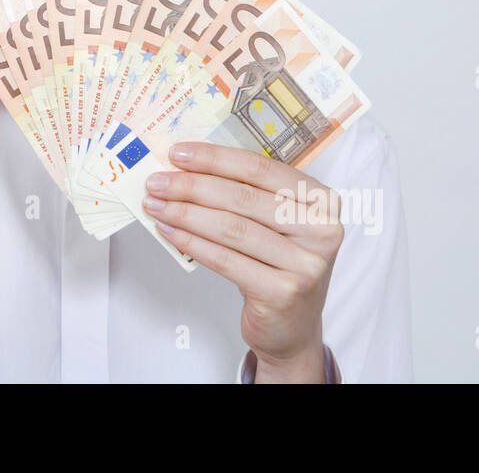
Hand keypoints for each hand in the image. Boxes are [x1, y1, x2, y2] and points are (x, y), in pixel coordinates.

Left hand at [142, 142, 343, 380]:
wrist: (292, 325)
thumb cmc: (278, 263)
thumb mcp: (275, 222)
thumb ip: (245, 192)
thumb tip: (186, 166)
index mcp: (321, 200)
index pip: (261, 168)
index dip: (215, 159)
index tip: (178, 153)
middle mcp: (322, 229)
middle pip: (243, 197)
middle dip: (191, 186)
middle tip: (157, 182)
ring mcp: (306, 263)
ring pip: (231, 228)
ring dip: (185, 214)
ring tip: (156, 206)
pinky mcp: (284, 292)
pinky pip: (226, 260)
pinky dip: (192, 244)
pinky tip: (170, 233)